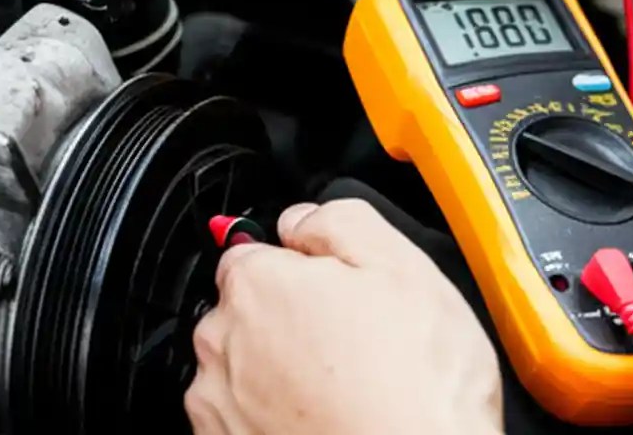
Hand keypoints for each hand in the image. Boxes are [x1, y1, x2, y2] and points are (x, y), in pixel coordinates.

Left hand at [185, 199, 502, 434]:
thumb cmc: (415, 390)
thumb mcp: (403, 268)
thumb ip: (340, 221)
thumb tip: (304, 218)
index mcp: (256, 283)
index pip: (255, 252)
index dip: (302, 270)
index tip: (335, 293)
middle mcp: (221, 340)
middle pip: (246, 311)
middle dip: (289, 321)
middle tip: (351, 347)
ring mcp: (217, 402)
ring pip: (240, 367)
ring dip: (276, 373)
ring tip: (341, 393)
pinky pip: (238, 418)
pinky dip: (268, 419)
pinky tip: (319, 421)